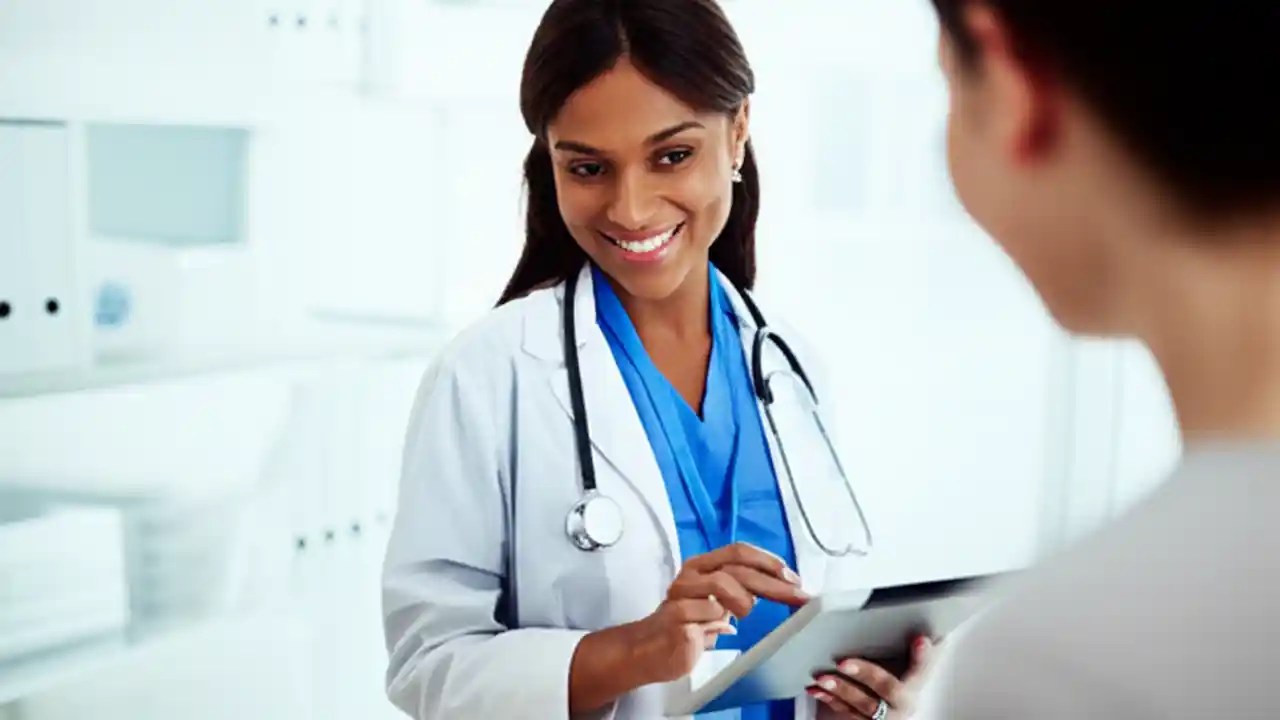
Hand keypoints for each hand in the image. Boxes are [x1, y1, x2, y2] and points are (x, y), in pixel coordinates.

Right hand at [632, 542, 808, 684]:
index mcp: (701, 566)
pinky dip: (719, 622)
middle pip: (737, 568)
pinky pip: (708, 614)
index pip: (738, 552)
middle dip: (773, 582)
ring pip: (722, 583)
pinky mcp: (675, 618)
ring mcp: (680, 595)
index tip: (793, 579)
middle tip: (796, 595)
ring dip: (742, 601)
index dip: (768, 562)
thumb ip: (742, 592)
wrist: (646, 652)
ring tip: (742, 616)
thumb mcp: (718, 605)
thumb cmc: (686, 627)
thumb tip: (783, 588)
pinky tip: (715, 630)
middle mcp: (690, 575)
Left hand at [810, 636, 935, 718]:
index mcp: (914, 685)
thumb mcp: (897, 666)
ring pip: (865, 704)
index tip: (920, 639)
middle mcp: (902, 703)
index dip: (923, 656)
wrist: (881, 713)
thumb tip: (907, 624)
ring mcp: (885, 717)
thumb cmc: (887, 683)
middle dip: (867, 674)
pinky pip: (846, 713)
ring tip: (822, 677)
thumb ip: (902, 650)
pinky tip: (815, 689)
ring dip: (841, 689)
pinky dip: (828, 699)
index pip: (923, 668)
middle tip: (843, 662)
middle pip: (889, 689)